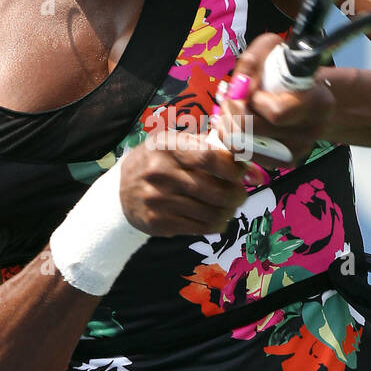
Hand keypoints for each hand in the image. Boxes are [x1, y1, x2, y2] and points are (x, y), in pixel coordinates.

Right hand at [119, 130, 249, 236]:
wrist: (120, 191)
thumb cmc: (157, 162)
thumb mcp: (174, 143)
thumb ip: (208, 147)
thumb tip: (249, 164)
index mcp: (167, 147)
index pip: (211, 158)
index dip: (234, 167)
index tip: (241, 171)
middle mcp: (160, 173)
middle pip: (215, 190)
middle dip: (236, 194)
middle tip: (240, 194)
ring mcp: (158, 200)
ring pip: (211, 212)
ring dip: (228, 212)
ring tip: (230, 207)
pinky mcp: (158, 222)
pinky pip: (200, 228)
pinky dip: (216, 225)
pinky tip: (217, 219)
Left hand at [216, 33, 335, 166]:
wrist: (305, 94)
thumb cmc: (286, 70)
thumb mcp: (272, 51)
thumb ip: (253, 62)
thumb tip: (238, 86)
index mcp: (317, 103)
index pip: (277, 113)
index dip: (255, 100)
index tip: (251, 88)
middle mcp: (312, 131)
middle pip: (255, 132)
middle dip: (232, 112)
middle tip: (228, 99)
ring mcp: (298, 150)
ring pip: (246, 148)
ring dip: (227, 127)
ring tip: (227, 111)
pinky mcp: (284, 162)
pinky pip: (247, 157)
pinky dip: (233, 140)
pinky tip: (233, 125)